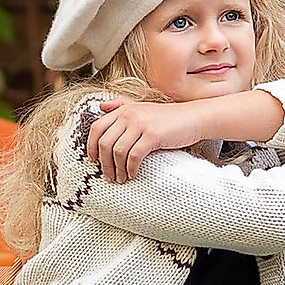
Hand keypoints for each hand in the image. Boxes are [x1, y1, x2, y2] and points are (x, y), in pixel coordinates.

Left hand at [86, 99, 204, 182]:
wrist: (193, 118)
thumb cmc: (167, 117)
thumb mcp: (142, 108)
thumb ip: (121, 105)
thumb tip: (102, 106)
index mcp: (123, 110)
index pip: (97, 128)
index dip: (90, 146)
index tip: (92, 160)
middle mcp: (129, 115)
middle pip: (104, 143)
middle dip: (104, 163)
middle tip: (108, 176)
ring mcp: (140, 124)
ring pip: (117, 151)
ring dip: (117, 169)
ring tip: (120, 178)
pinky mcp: (152, 135)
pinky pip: (134, 156)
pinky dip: (131, 168)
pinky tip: (133, 174)